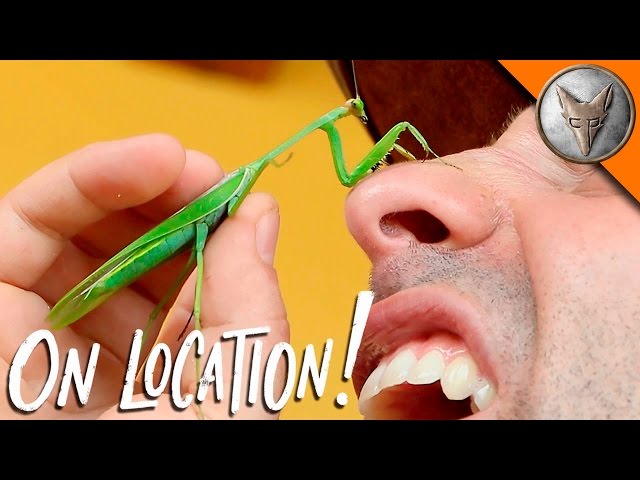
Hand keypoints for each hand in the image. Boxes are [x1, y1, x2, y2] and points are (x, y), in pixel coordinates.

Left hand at [0, 134, 288, 418]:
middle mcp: (43, 364)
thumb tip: (257, 216)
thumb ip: (240, 312)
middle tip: (217, 183)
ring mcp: (90, 371)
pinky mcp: (134, 379)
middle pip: (72, 245)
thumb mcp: (217, 411)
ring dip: (184, 234)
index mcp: (14, 374)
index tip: (168, 160)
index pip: (16, 237)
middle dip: (150, 202)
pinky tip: (238, 258)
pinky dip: (203, 278)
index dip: (87, 181)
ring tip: (239, 216)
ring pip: (122, 272)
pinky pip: (159, 309)